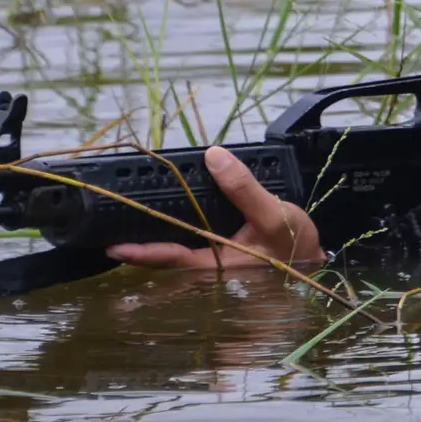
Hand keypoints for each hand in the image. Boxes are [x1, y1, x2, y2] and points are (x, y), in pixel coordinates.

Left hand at [105, 146, 324, 273]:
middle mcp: (207, 265)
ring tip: (124, 230)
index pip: (169, 257)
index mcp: (215, 263)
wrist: (315, 260)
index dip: (140, 252)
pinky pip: (189, 245)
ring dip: (151, 243)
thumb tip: (214, 156)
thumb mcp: (273, 215)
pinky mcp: (220, 251)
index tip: (113, 247)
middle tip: (105, 238)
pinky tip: (164, 223)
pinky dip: (172, 235)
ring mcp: (212, 259)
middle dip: (136, 250)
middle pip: (163, 259)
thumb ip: (242, 188)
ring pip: (174, 253)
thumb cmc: (294, 245)